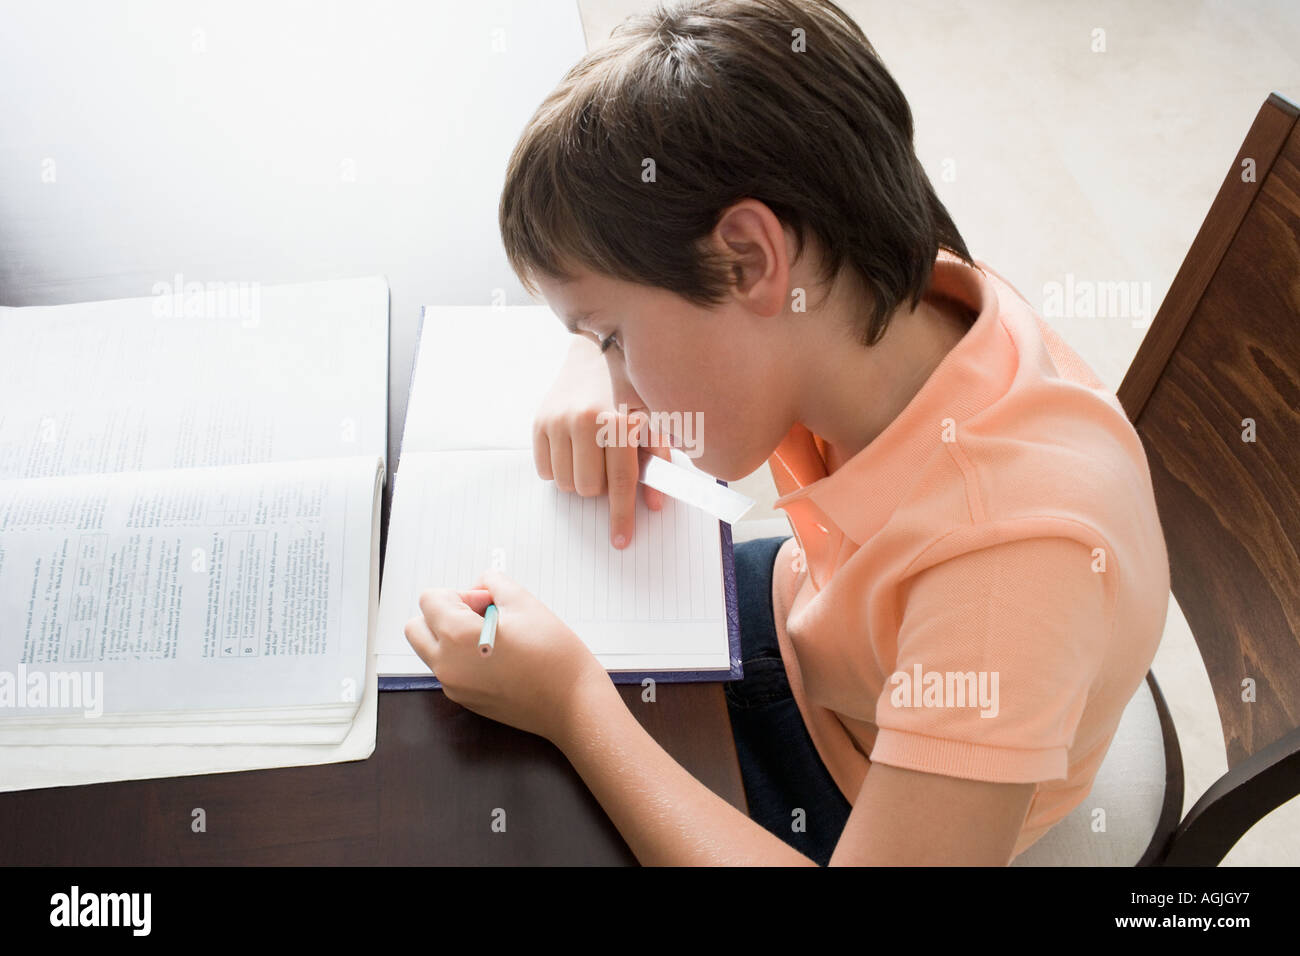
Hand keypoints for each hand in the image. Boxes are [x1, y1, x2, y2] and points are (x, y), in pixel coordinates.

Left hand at [404, 568, 608, 743]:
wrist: (573, 703)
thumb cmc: (555, 655)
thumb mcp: (525, 602)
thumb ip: (493, 584)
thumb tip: (478, 586)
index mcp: (457, 637)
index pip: (429, 599)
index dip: (460, 593)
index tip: (486, 602)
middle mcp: (447, 665)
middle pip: (417, 627)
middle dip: (442, 614)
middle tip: (480, 616)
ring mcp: (453, 687)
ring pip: (430, 650)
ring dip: (449, 636)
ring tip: (490, 636)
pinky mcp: (464, 701)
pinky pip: (447, 670)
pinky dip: (461, 657)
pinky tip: (496, 657)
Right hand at [533, 336, 671, 548]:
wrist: (596, 351)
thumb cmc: (632, 389)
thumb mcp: (655, 420)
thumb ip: (657, 462)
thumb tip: (655, 505)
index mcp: (619, 420)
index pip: (621, 482)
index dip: (622, 516)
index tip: (621, 541)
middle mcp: (585, 420)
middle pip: (589, 489)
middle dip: (601, 487)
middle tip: (609, 465)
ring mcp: (557, 421)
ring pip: (565, 484)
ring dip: (580, 478)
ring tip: (592, 454)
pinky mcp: (539, 422)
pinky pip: (545, 471)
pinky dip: (559, 468)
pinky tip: (573, 447)